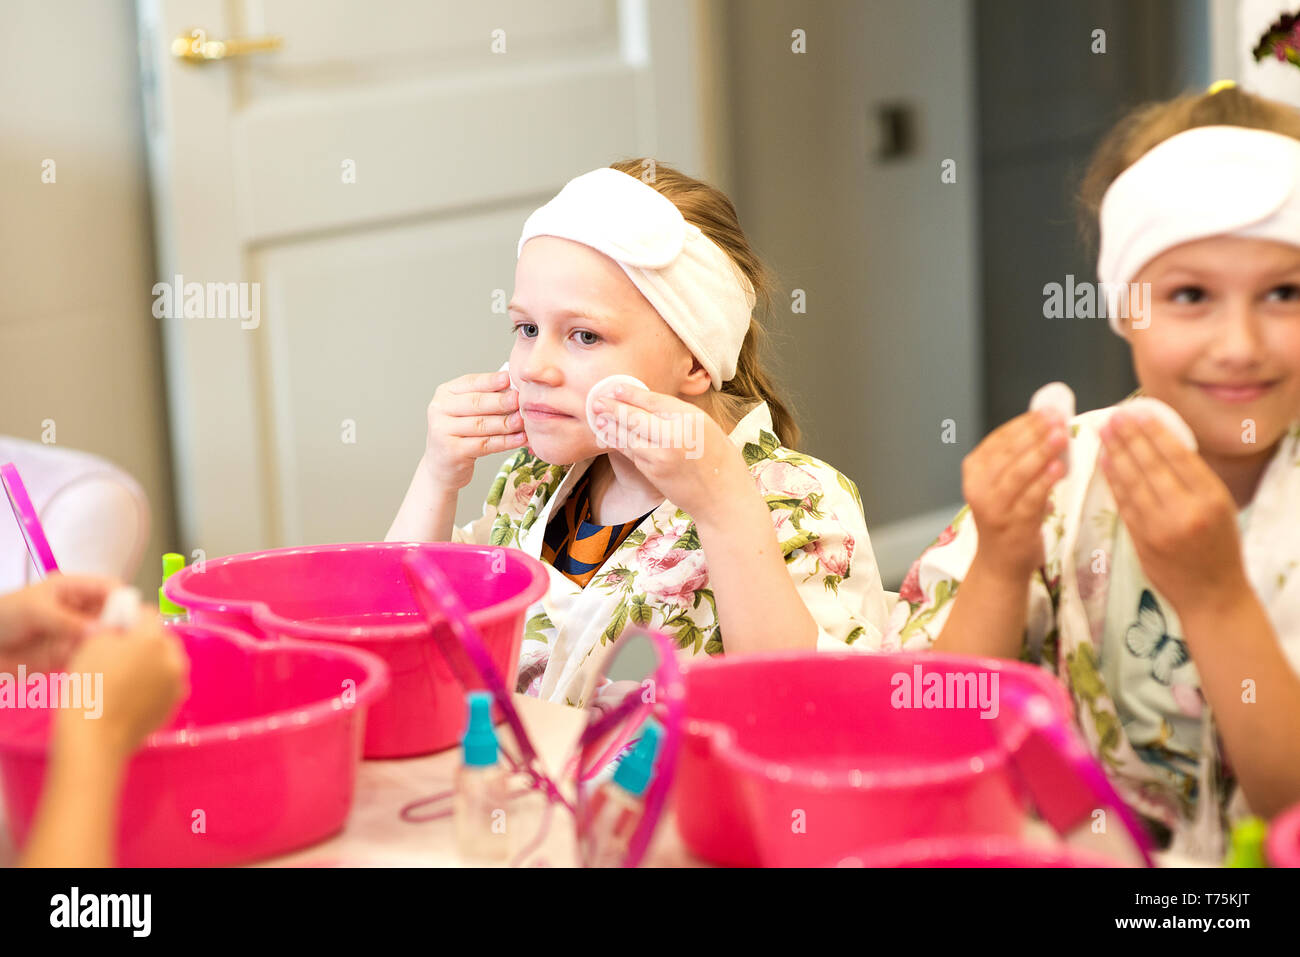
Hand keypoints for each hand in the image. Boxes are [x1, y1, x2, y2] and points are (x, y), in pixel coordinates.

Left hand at [0, 574, 117, 671]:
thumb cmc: (3, 616)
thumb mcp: (35, 611)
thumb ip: (68, 621)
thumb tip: (102, 631)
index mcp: (73, 589)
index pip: (109, 588)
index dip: (123, 599)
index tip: (132, 616)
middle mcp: (79, 609)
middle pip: (112, 614)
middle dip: (122, 625)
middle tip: (128, 640)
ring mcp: (75, 633)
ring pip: (104, 637)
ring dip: (111, 645)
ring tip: (115, 656)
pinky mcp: (68, 655)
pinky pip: (90, 657)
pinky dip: (97, 661)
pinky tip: (99, 666)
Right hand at [55, 617, 189, 758]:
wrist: (95, 738)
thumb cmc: (89, 689)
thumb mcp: (91, 645)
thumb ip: (112, 628)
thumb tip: (121, 627)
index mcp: (154, 639)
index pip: (148, 614)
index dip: (131, 618)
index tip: (117, 628)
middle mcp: (174, 659)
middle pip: (162, 639)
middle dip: (146, 641)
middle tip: (120, 654)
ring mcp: (177, 684)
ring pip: (167, 662)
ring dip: (153, 663)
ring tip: (127, 677)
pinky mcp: (174, 706)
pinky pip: (166, 685)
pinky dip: (155, 685)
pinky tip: (133, 695)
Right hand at [422, 371, 526, 489]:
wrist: (443, 465)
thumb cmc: (461, 433)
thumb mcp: (467, 411)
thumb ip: (486, 397)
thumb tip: (514, 388)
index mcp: (445, 393)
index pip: (470, 382)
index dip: (490, 381)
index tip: (509, 378)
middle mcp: (439, 409)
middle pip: (475, 403)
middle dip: (501, 401)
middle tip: (520, 400)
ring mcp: (442, 431)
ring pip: (481, 424)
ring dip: (505, 423)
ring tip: (523, 420)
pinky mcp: (452, 451)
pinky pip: (484, 444)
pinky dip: (504, 441)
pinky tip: (520, 439)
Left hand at [589, 384, 747, 520]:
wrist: (722, 497)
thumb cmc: (718, 458)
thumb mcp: (705, 426)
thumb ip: (679, 415)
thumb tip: (649, 403)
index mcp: (690, 419)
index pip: (653, 401)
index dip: (631, 393)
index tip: (615, 388)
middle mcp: (673, 436)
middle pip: (635, 417)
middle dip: (613, 408)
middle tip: (596, 401)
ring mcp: (660, 456)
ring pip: (629, 437)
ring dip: (611, 427)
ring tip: (598, 418)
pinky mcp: (653, 473)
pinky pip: (632, 453)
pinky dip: (620, 443)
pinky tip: (610, 437)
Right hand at [962, 410, 1068, 579]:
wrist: (1000, 562)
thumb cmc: (1007, 516)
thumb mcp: (1003, 483)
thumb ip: (1018, 457)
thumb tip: (1049, 423)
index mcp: (974, 470)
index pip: (999, 439)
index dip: (1024, 423)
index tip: (1048, 410)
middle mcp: (977, 487)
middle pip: (1008, 453)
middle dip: (1035, 432)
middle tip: (1058, 417)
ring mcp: (993, 507)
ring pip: (1018, 473)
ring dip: (1040, 452)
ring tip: (1060, 435)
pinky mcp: (1012, 525)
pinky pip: (1031, 499)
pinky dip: (1045, 482)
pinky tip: (1060, 468)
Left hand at [1099, 408, 1246, 614]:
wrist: (1211, 595)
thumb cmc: (1218, 547)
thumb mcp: (1219, 508)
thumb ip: (1194, 480)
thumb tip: (1161, 442)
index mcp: (1211, 498)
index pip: (1178, 456)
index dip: (1154, 432)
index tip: (1137, 412)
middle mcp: (1186, 511)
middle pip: (1151, 465)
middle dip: (1129, 438)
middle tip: (1112, 417)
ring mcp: (1161, 527)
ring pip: (1133, 482)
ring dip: (1115, 454)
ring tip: (1104, 432)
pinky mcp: (1141, 540)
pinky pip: (1123, 503)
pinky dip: (1112, 480)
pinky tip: (1104, 462)